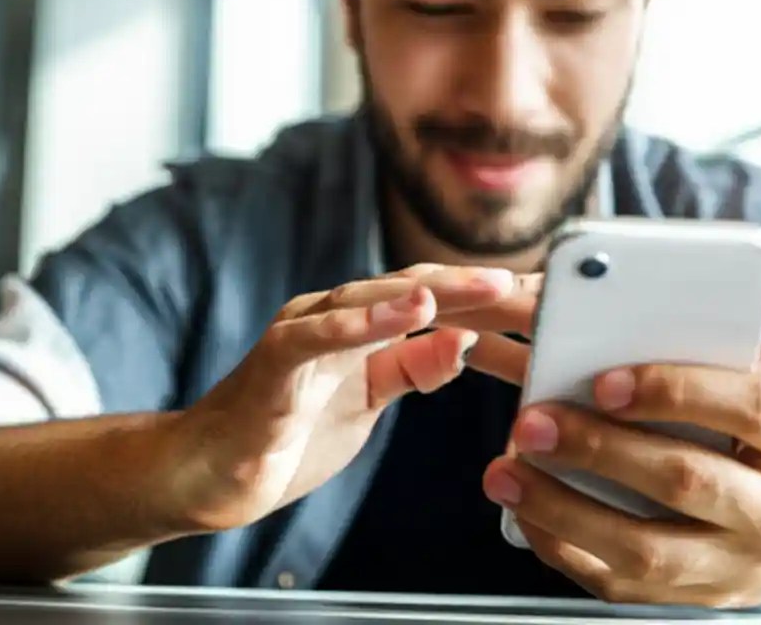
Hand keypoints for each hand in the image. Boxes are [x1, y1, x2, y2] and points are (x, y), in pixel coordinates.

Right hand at [167, 264, 536, 532]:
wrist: (209, 474)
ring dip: (435, 291)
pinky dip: (363, 319)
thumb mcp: (368, 402)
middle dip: (481, 291)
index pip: (438, 305)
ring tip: (489, 287)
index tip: (551, 307)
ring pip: (375, 297)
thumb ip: (410, 369)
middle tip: (541, 289)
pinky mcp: (276, 361)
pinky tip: (407, 310)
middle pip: (418, 290)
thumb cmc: (286, 432)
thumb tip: (462, 342)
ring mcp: (305, 332)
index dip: (493, 305)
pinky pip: (320, 334)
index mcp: (364, 327)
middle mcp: (337, 316)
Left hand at [483, 314, 760, 608]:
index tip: (606, 380)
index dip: (677, 391)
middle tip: (533, 420)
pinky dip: (564, 550)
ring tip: (508, 470)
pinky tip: (525, 510)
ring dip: (565, 510)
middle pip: (687, 482)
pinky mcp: (694, 596)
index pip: (753, 410)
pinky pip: (620, 586)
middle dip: (600, 449)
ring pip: (646, 551)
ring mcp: (736, 567)